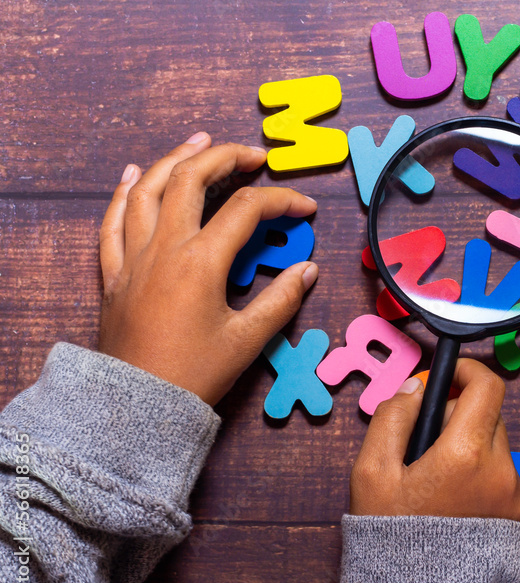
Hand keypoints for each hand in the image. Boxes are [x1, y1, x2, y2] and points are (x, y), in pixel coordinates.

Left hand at [97, 132, 318, 404]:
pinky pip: (112, 221)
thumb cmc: (194, 374)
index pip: (246, 209)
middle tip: (253, 154)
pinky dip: (123, 192)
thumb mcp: (248, 340)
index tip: (305, 210)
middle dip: (225, 157)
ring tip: (199, 142)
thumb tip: (308, 269)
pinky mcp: (115, 272)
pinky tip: (132, 174)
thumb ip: (281, 300)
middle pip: (191, 179)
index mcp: (201, 262)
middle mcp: (165, 248)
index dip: (282, 201)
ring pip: (147, 188)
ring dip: (174, 158)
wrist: (136, 405)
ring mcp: (134, 256)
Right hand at [350, 358, 519, 523]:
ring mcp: (516, 498)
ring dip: (472, 449)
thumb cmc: (390, 541)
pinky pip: (504, 481)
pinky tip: (454, 505)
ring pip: (497, 449)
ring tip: (437, 481)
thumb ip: (392, 417)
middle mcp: (502, 472)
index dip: (465, 371)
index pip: (487, 386)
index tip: (446, 376)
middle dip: (461, 414)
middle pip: (490, 416)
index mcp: (466, 453)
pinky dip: (483, 479)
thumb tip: (416, 386)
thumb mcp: (371, 473)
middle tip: (426, 439)